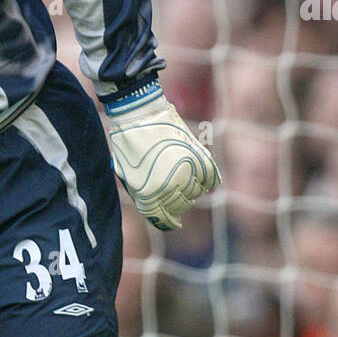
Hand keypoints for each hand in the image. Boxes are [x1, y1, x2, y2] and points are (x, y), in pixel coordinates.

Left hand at [105, 83, 220, 231]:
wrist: (139, 113)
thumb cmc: (127, 144)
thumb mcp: (127, 175)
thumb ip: (142, 195)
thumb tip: (158, 209)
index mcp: (149, 193)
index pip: (164, 218)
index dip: (169, 222)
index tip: (174, 223)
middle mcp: (171, 186)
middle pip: (181, 206)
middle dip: (177, 205)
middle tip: (174, 196)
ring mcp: (187, 171)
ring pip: (196, 193)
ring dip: (190, 191)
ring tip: (182, 180)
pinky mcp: (199, 156)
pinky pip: (210, 178)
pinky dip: (207, 180)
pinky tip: (200, 178)